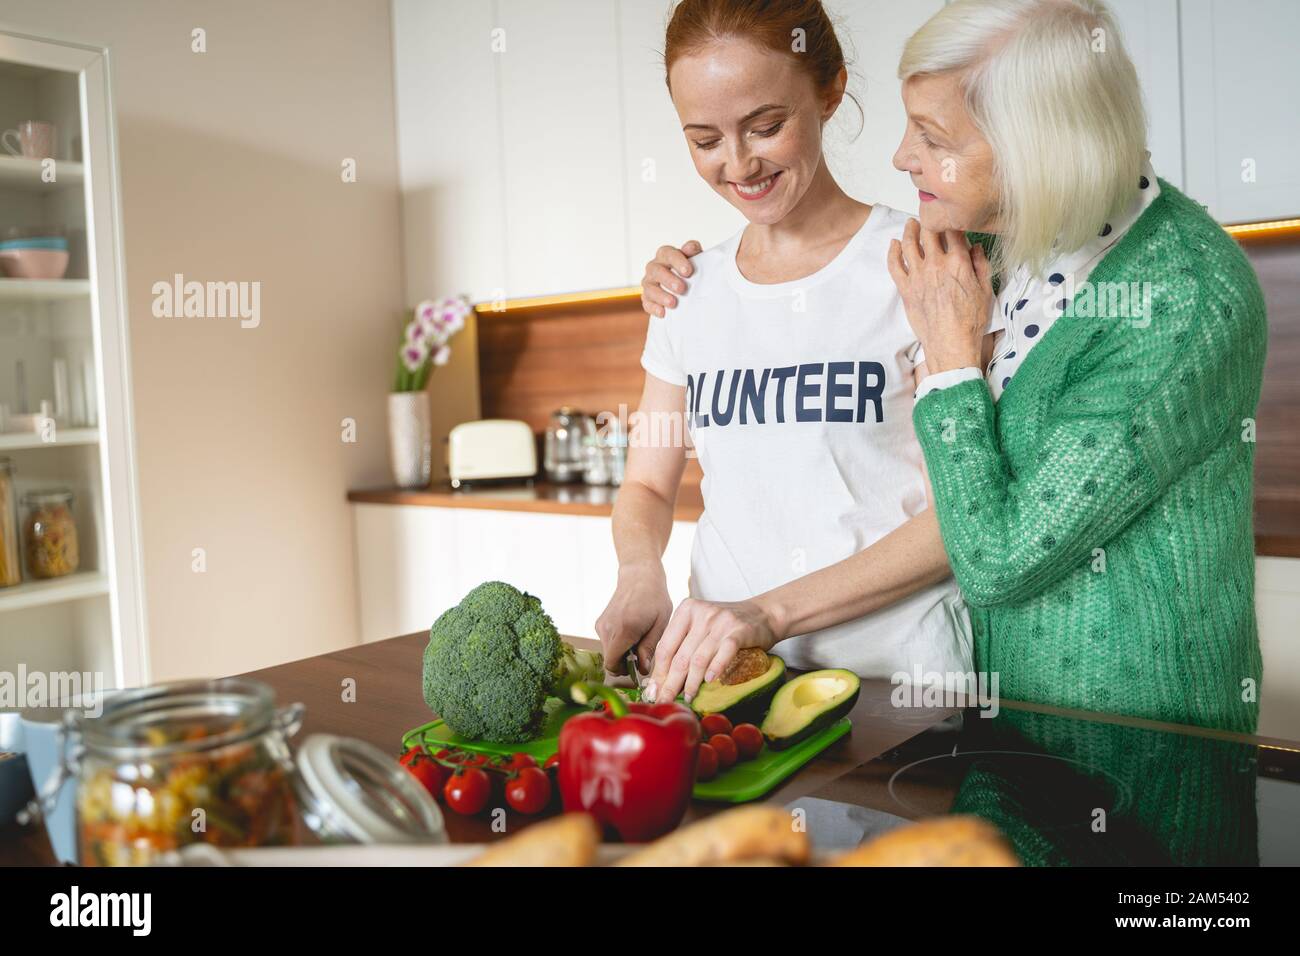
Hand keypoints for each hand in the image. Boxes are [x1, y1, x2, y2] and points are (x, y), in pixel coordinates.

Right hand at [595, 563, 672, 674]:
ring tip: (639, 640)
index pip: (613, 664)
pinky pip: (607, 643)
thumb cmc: (655, 598)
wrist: (639, 575)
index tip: (639, 667)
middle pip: (610, 660)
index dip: (625, 671)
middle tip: (642, 654)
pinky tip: (632, 633)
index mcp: (625, 630)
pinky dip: (618, 644)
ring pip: (608, 652)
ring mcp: (601, 625)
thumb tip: (642, 670)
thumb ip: (649, 648)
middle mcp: (608, 628)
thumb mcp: (660, 624)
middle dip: (625, 663)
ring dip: (622, 653)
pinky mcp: (600, 623)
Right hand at [640, 240, 701, 316]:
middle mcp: (654, 267)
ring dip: (661, 295)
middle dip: (668, 280)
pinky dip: (654, 308)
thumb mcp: (695, 259)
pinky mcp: (647, 298)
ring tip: (673, 303)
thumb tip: (691, 247)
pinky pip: (647, 303)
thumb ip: (693, 252)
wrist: (686, 289)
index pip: (668, 254)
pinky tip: (663, 313)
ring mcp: (649, 283)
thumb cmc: (690, 271)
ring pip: (650, 288)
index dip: (677, 261)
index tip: (688, 271)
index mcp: (665, 255)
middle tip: (681, 288)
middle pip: (656, 271)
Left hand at [644, 597, 779, 704]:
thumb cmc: (726, 626)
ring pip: (699, 658)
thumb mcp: (700, 627)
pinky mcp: (739, 631)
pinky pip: (724, 653)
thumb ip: (681, 646)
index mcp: (686, 610)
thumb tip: (660, 681)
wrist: (763, 614)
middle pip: (680, 656)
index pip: (665, 646)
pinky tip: (709, 681)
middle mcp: (702, 613)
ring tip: (689, 698)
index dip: (658, 672)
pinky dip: (715, 669)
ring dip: (691, 683)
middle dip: (670, 683)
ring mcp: (721, 622)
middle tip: (665, 701)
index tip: (654, 691)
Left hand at [886, 221, 992, 373]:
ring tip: (910, 224)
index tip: (951, 217)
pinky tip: (893, 244)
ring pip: (909, 245)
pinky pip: (894, 265)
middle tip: (928, 215)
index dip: (952, 222)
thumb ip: (981, 265)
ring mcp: (918, 276)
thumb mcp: (985, 290)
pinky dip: (892, 252)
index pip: (953, 231)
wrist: (951, 344)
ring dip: (909, 230)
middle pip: (929, 232)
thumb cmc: (971, 321)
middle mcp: (936, 265)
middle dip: (929, 220)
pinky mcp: (906, 289)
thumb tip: (976, 247)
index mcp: (958, 262)